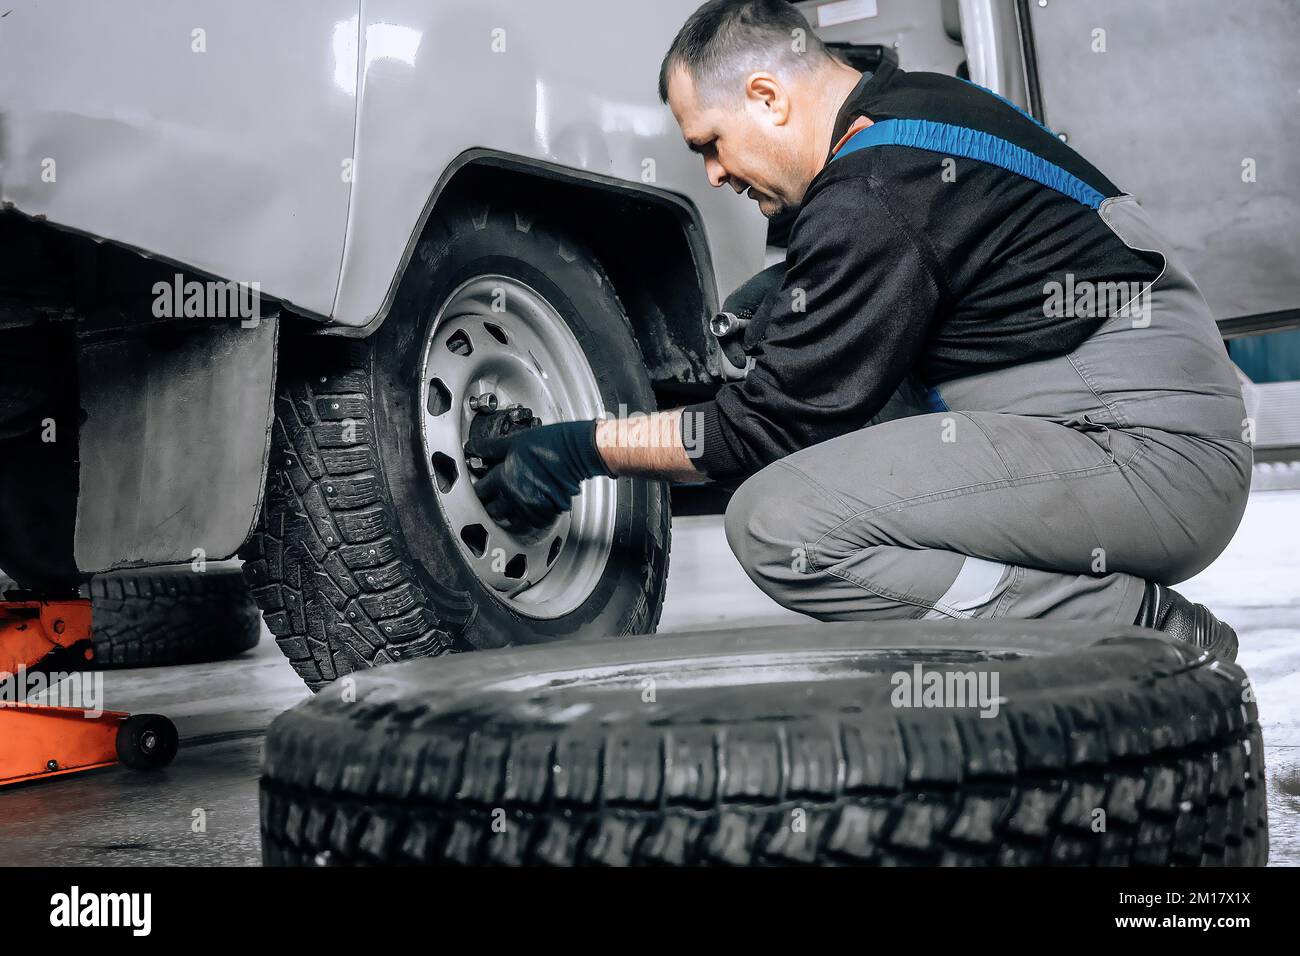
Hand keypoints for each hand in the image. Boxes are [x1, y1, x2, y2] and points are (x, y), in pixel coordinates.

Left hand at [469, 418, 612, 531]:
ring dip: (507, 518)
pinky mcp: (548, 512)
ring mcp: (532, 507)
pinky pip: (532, 524)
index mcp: (504, 477)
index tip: (479, 487)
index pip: (480, 490)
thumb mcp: (514, 440)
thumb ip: (491, 447)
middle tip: (490, 501)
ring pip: (511, 523)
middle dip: (489, 506)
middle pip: (492, 511)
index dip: (478, 488)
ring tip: (507, 511)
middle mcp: (516, 496)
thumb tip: (473, 447)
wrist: (576, 451)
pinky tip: (527, 512)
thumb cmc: (549, 443)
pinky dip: (527, 521)